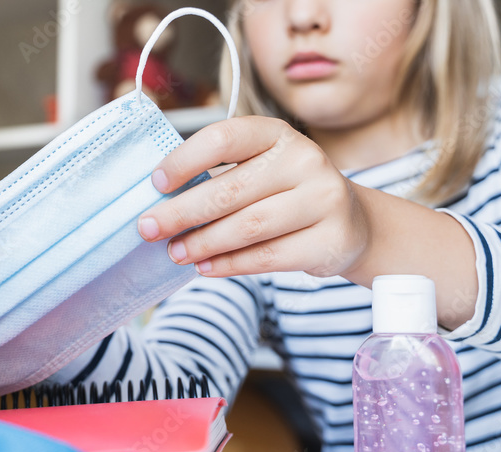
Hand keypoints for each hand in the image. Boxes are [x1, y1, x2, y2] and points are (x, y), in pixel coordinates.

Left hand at [137, 116, 370, 277]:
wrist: (351, 223)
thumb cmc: (287, 194)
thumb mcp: (261, 170)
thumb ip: (220, 179)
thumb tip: (161, 206)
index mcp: (277, 134)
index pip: (224, 138)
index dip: (185, 160)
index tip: (156, 183)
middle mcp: (304, 159)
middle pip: (231, 189)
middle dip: (182, 212)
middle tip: (149, 228)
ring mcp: (322, 199)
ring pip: (248, 227)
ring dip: (203, 243)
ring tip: (176, 253)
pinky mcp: (330, 239)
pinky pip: (268, 256)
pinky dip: (230, 265)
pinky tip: (205, 267)